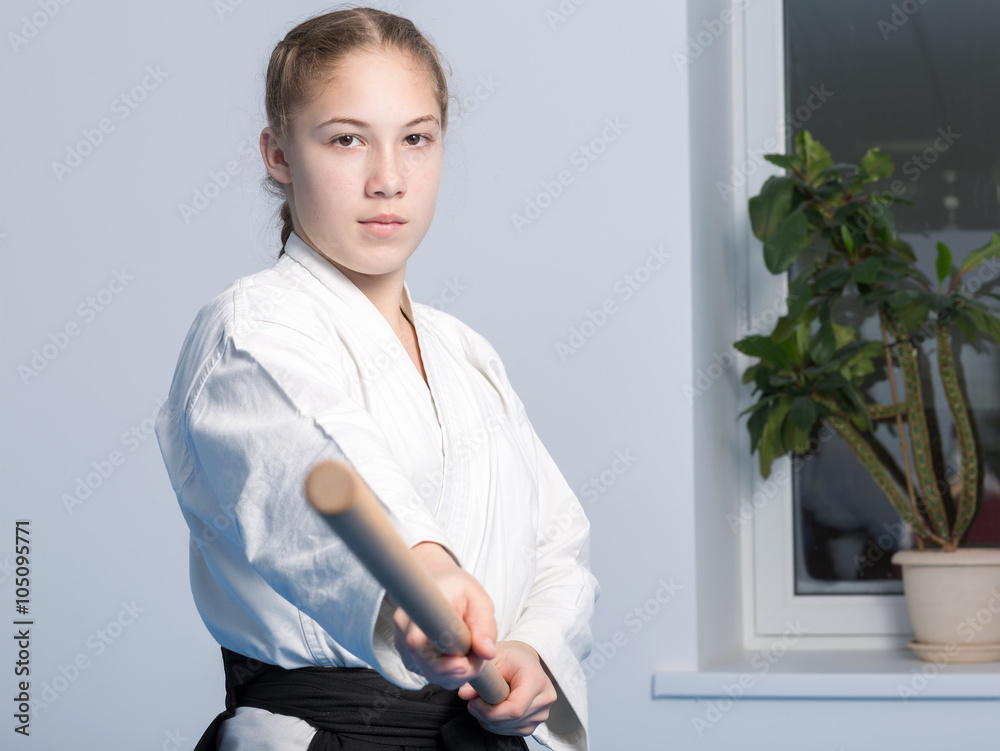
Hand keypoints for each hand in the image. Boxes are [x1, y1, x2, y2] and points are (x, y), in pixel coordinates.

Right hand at [392, 542, 497, 689]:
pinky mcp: (408, 655)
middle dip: (457, 671)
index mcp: (419, 607)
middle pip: (425, 664)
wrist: (440, 585)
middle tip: (478, 660)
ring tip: (472, 655)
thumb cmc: (459, 590)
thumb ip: (485, 626)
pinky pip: (429, 674)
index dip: (441, 662)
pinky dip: (448, 674)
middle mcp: (404, 626)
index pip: (417, 643)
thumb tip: (487, 652)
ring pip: (429, 673)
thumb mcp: (479, 600)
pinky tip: (460, 659)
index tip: (465, 665)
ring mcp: (403, 643)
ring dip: (455, 674)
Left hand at [458, 640, 556, 735]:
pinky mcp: (535, 723)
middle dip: (486, 715)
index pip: (515, 708)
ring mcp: (542, 713)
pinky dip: (497, 725)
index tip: (474, 702)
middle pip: (511, 720)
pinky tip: (493, 709)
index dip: (490, 711)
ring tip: (484, 702)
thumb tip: (464, 694)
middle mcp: (545, 698)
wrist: (524, 660)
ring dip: (490, 721)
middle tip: (473, 701)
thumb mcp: (494, 658)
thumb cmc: (511, 657)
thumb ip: (480, 675)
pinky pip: (512, 732)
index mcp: (537, 679)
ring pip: (509, 728)